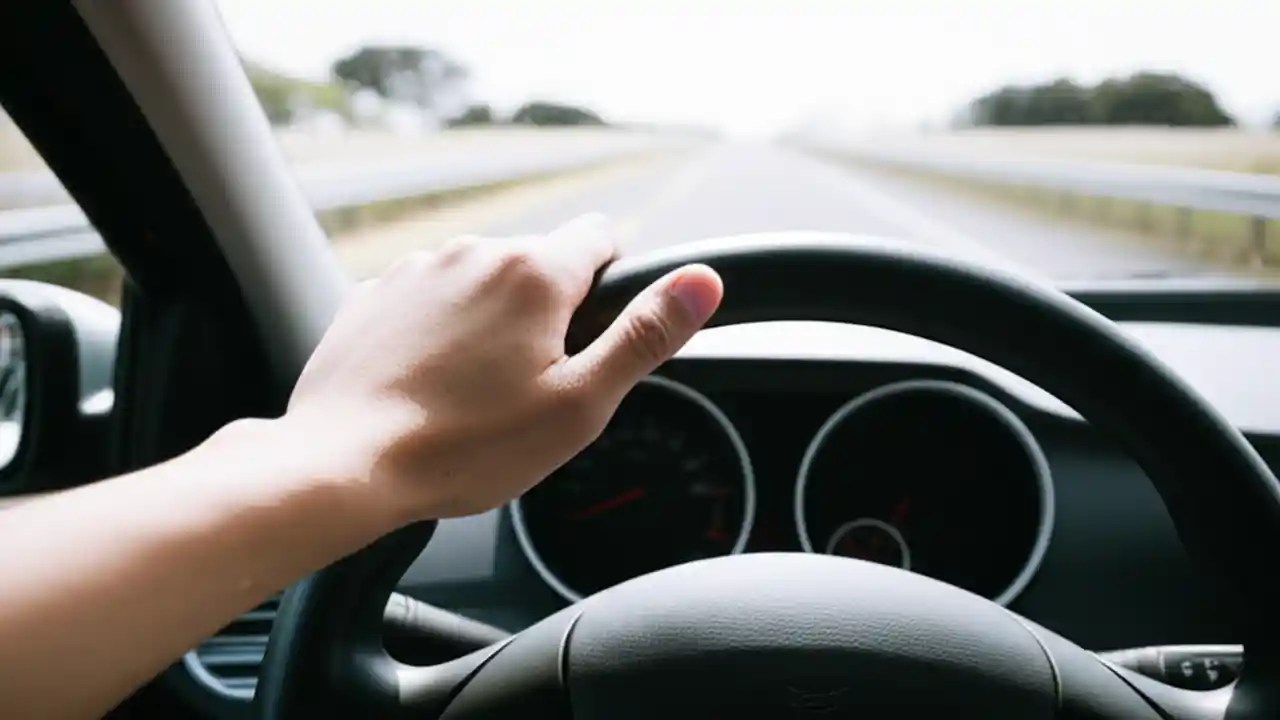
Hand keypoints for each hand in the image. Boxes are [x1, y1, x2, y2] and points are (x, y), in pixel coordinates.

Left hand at [284, 215, 722, 523]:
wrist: (343, 464)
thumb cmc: (464, 446)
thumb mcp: (579, 403)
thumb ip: (645, 336)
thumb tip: (703, 282)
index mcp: (535, 272)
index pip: (603, 235)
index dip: (616, 277)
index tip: (602, 326)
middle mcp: (474, 252)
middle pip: (540, 262)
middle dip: (550, 310)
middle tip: (538, 383)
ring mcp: (417, 270)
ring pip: (482, 280)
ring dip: (492, 319)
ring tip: (476, 392)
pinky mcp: (374, 295)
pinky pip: (429, 299)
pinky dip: (440, 330)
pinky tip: (431, 384)